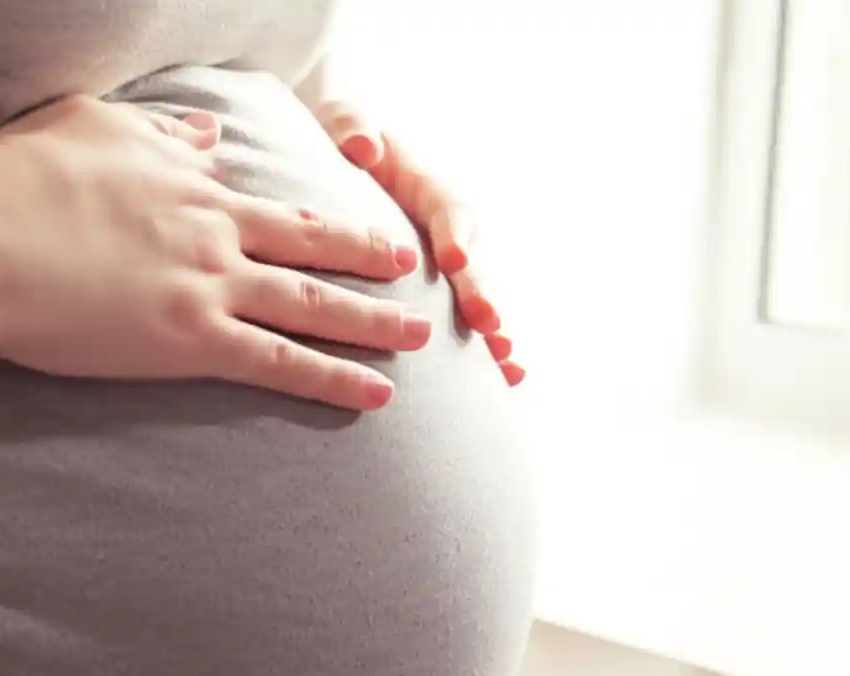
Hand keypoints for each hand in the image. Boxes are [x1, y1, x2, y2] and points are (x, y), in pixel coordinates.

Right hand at [0, 95, 427, 410]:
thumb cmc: (20, 178)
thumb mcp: (94, 125)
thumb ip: (160, 131)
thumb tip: (206, 129)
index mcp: (191, 186)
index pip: (272, 205)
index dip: (321, 219)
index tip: (352, 227)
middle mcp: (217, 233)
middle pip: (312, 248)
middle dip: (367, 260)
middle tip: (410, 271)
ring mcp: (211, 286)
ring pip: (313, 306)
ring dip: (371, 322)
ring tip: (416, 336)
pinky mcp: (193, 341)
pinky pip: (281, 364)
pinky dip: (333, 380)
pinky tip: (374, 394)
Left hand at [314, 101, 524, 386]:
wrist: (340, 159)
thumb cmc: (341, 138)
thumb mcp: (341, 118)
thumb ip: (351, 126)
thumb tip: (363, 146)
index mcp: (424, 188)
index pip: (446, 209)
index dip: (454, 233)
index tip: (453, 258)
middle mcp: (445, 231)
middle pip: (469, 265)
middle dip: (481, 296)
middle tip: (492, 327)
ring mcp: (445, 264)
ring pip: (476, 299)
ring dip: (493, 334)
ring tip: (509, 367)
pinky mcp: (436, 291)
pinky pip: (463, 322)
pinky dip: (483, 351)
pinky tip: (507, 383)